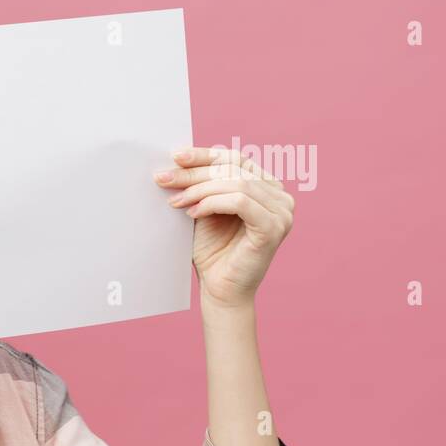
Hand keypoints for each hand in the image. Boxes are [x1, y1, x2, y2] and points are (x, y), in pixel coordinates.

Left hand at [154, 146, 295, 308]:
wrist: (219, 290)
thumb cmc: (212, 252)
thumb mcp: (204, 209)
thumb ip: (202, 185)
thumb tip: (177, 159)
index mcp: (267, 187)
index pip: (235, 159)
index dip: (204, 155)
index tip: (175, 156)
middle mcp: (280, 196)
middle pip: (234, 168)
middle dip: (194, 172)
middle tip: (164, 178)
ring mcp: (282, 212)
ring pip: (236, 182)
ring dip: (200, 189)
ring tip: (176, 201)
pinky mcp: (274, 227)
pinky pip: (240, 201)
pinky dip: (213, 203)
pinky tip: (193, 213)